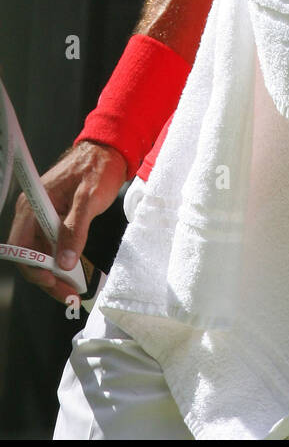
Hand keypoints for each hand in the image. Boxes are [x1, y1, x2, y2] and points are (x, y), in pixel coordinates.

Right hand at [7, 141, 127, 304]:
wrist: (108, 152)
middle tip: (69, 294)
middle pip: (31, 256)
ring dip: (56, 275)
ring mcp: (44, 219)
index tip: (53, 281)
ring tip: (74, 290)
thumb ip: (75, 230)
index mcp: (32, 205)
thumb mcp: (88, 198)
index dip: (34, 269)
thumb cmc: (97, 168)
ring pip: (43, 256)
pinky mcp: (56, 222)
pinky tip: (75, 276)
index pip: (21, 246)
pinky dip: (63, 263)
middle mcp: (32, 214)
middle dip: (47, 278)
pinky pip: (54, 248)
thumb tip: (65, 262)